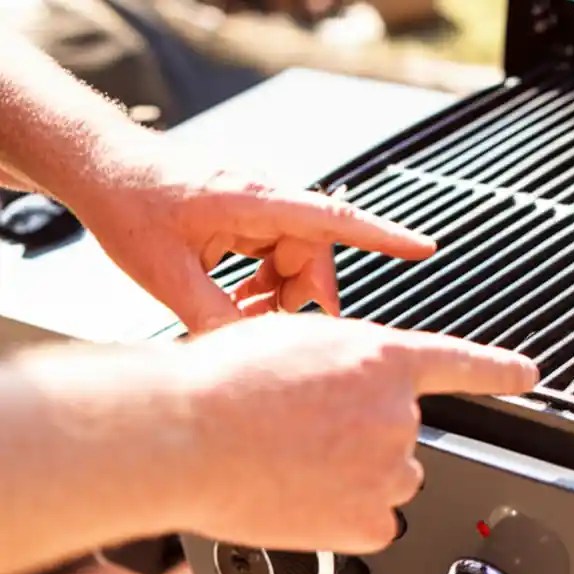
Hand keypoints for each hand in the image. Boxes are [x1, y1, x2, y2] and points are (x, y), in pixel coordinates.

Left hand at [65, 130, 433, 333]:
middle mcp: (266, 196)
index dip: (384, 238)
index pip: (335, 220)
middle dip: (302, 295)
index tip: (424, 249)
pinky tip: (234, 299)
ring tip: (239, 314)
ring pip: (296, 256)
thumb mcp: (165, 275)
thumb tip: (252, 354)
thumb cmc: (129, 205)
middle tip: (276, 329)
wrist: (99, 168)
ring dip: (278, 291)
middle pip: (315, 252)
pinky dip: (264, 281)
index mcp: (255, 200)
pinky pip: (276, 252)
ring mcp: (259, 202)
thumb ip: (214, 317)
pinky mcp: (249, 212)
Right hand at [175, 313, 538, 553]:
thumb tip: (345, 386)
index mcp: (382, 360)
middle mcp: (398, 414)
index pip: (461, 364)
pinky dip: (342, 517)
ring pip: (385, 478)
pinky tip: (301, 497)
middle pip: (401, 435)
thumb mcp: (293, 340)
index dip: (500, 371)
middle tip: (305, 434)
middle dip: (362, 437)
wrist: (184, 433)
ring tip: (292, 462)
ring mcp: (389, 469)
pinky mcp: (370, 520)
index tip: (528, 375)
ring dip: (352, 476)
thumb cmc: (221, 383)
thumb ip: (342, 364)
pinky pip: (370, 522)